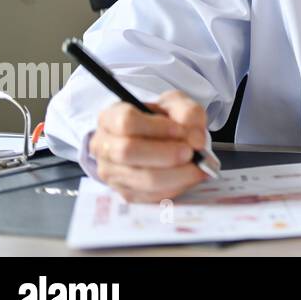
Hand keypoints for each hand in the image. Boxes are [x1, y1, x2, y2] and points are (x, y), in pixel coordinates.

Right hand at [89, 90, 216, 202]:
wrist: (159, 138)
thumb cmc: (164, 119)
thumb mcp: (177, 104)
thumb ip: (188, 113)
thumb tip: (196, 140)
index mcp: (111, 117)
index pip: (126, 122)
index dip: (156, 128)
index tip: (181, 130)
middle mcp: (104, 146)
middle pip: (128, 152)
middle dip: (166, 154)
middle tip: (191, 152)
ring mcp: (111, 173)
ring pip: (142, 178)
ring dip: (176, 174)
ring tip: (197, 166)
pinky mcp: (125, 193)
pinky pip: (150, 195)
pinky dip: (175, 187)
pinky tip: (189, 177)